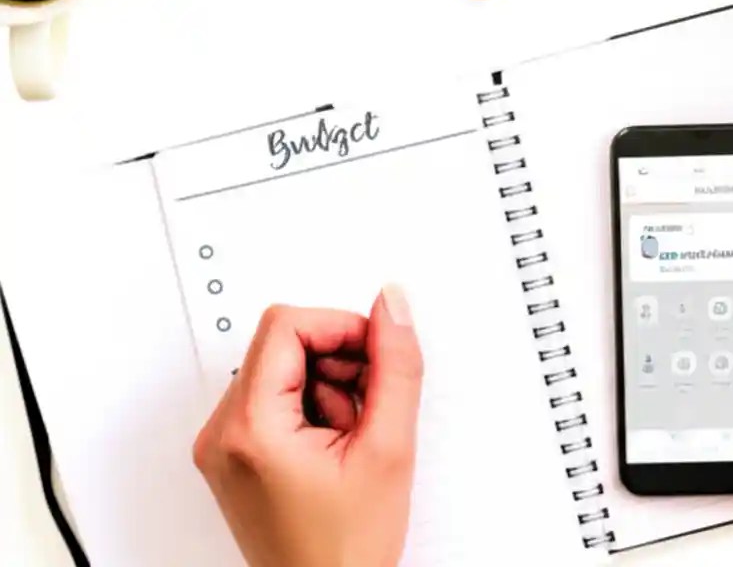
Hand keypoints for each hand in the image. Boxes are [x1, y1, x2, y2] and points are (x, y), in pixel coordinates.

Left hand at [193, 285, 423, 566]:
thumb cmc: (347, 551)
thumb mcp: (388, 448)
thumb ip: (395, 367)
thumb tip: (392, 307)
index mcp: (248, 429)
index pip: (286, 324)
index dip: (342, 327)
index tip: (375, 354)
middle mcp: (221, 433)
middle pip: (282, 345)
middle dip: (338, 364)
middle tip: (367, 409)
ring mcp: (223, 445)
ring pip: (282, 370)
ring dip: (329, 389)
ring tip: (351, 438)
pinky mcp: (235, 454)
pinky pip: (275, 400)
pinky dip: (314, 409)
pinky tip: (336, 447)